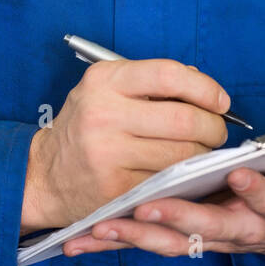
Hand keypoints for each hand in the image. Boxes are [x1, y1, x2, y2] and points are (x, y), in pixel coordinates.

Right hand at [20, 58, 228, 234]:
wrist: (44, 176)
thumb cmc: (86, 126)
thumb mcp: (107, 90)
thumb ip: (151, 82)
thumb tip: (202, 83)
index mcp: (105, 80)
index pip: (169, 75)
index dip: (205, 88)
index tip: (220, 101)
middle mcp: (104, 114)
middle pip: (184, 119)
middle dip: (213, 128)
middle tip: (217, 132)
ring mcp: (108, 154)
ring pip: (181, 156)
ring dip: (203, 156)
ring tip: (202, 153)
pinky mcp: (115, 190)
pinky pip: (167, 183)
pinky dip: (183, 180)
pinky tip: (183, 175)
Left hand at [62, 133, 264, 259]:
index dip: (257, 191)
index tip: (242, 173)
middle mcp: (241, 230)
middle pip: (208, 229)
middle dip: (178, 217)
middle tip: (149, 203)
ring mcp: (211, 236)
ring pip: (172, 240)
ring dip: (137, 235)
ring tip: (102, 226)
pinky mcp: (189, 236)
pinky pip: (152, 241)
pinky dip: (120, 240)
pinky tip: (87, 237)